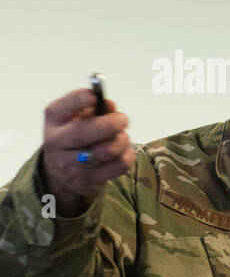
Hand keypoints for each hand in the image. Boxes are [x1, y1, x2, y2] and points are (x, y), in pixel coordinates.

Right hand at [40, 89, 133, 216]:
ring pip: (105, 151)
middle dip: (109, 124)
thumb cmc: (73, 137)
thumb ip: (92, 109)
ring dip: (121, 140)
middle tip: (122, 119)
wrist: (60, 174)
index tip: (93, 96)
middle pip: (82, 133)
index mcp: (54, 121)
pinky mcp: (89, 180)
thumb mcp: (74, 118)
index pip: (59, 109)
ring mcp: (72, 164)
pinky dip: (128, 155)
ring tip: (122, 137)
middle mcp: (57, 143)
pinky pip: (119, 166)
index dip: (78, 101)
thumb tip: (110, 105)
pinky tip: (123, 151)